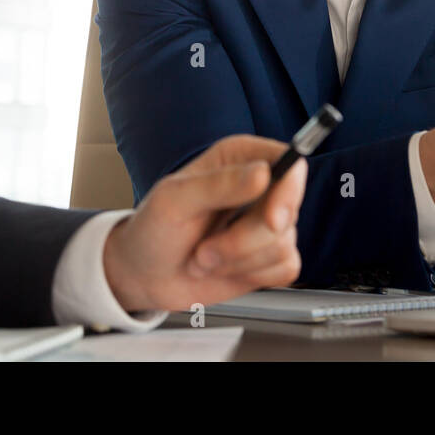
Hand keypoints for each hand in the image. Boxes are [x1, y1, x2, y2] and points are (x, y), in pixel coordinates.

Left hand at [101, 134, 306, 312]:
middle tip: (205, 249)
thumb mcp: (174, 200)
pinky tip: (223, 270)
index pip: (290, 163)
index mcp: (240, 159)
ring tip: (203, 258)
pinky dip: (251, 275)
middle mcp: (260, 187)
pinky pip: (285, 267)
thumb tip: (263, 173)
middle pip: (288, 209)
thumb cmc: (153, 229)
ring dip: (237, 261)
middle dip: (244, 240)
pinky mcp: (270, 256)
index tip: (271, 220)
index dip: (288, 190)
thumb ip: (218, 184)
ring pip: (283, 244)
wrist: (144, 275)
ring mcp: (267, 223)